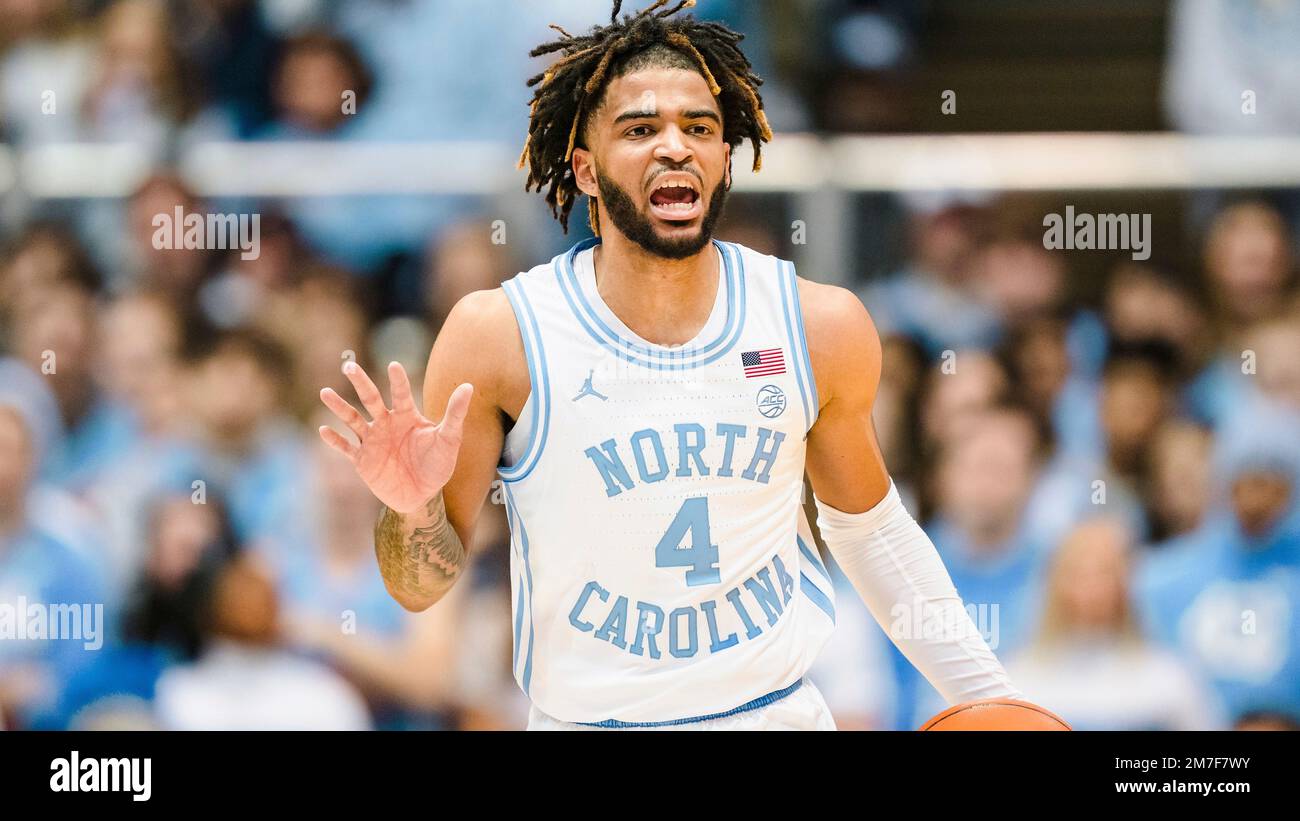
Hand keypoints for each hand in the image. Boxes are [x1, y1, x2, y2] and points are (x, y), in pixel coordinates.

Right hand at [319, 361, 472, 514]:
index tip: (393, 365)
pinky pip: (346, 447)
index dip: (398, 381)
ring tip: (325, 392)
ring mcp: (372, 441)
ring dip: (339, 407)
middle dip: (360, 382)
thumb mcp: (449, 439)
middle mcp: (386, 423)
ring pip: (353, 419)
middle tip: (349, 366)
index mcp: (407, 416)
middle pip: (371, 399)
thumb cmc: (437, 465)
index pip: (401, 394)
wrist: (422, 495)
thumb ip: (455, 414)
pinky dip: (335, 440)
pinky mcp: (363, 460)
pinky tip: (323, 429)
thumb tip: (469, 386)